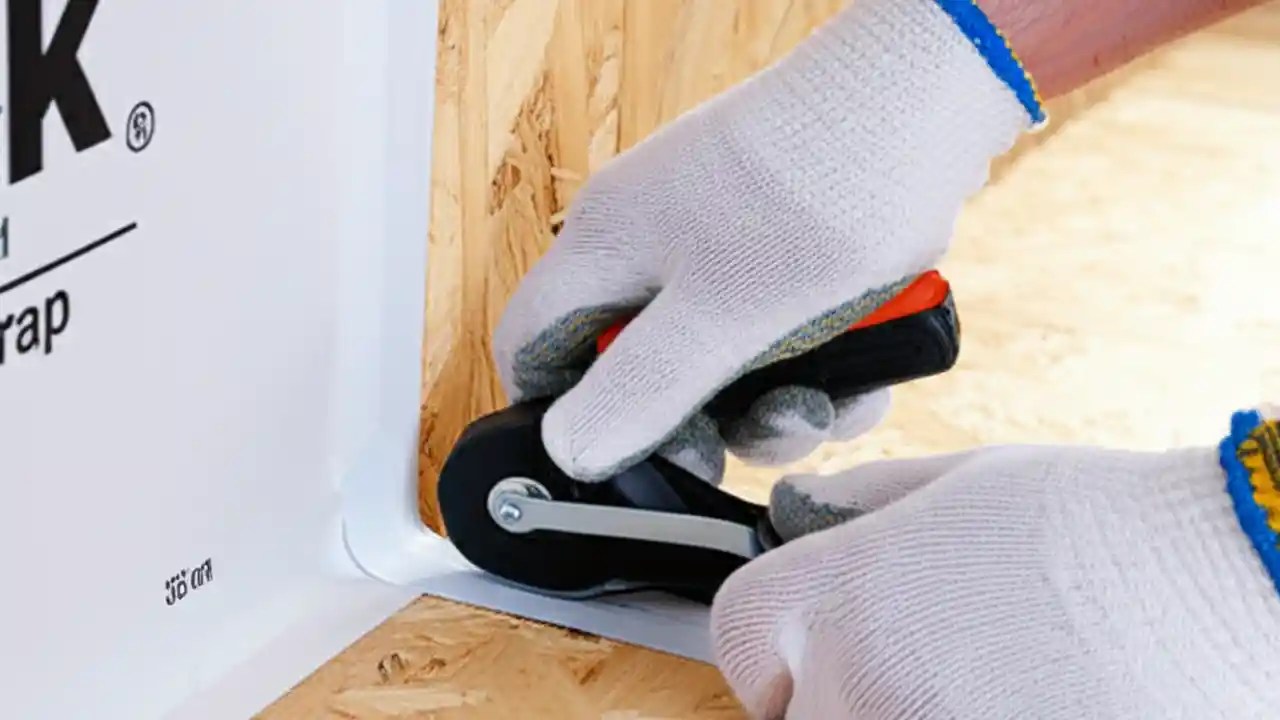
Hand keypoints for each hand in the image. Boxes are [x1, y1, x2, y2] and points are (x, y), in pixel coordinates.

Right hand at [492, 0, 1035, 483]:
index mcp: (607, 245)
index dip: (558, 415)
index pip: (532, 345)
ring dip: (773, 407)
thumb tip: (568, 451)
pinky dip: (817, 373)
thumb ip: (641, 388)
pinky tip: (862, 378)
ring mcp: (719, 248)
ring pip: (718, 368)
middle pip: (637, 372)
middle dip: (699, 424)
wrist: (930, 101)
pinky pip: (776, 341)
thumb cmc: (820, 188)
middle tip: (742, 442)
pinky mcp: (779, 255)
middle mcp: (653, 245)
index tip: (618, 463)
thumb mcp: (724, 313)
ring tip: (827, 405)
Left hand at [710, 408, 1279, 717]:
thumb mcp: (962, 481)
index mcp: (841, 593)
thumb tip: (802, 511)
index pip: (736, 639)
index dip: (769, 649)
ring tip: (969, 690)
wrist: (1228, 593)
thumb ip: (859, 503)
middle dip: (834, 698)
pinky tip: (1010, 706)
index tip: (805, 653)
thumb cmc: (1104, 530)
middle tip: (909, 673)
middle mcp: (860, 680)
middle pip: (792, 719)